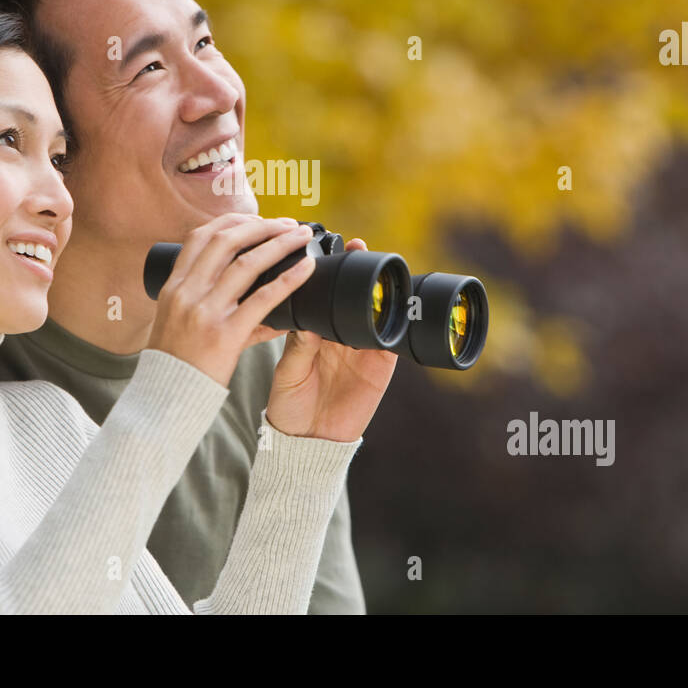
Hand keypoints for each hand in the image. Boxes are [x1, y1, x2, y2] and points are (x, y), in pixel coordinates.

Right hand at [147, 213, 317, 386]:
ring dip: (278, 243)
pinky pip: (262, 299)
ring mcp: (204, 312)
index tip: (255, 219)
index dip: (230, 221)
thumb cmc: (176, 364)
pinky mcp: (224, 335)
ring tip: (300, 236)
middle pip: (225, 241)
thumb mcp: (179, 323)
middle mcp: (186, 293)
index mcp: (173, 287)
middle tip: (286, 224)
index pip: (199, 237)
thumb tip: (244, 287)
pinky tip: (305, 268)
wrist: (164, 400)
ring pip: (246, 263)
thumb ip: (210, 303)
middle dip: (260, 225)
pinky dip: (288, 279)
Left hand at [264, 238, 398, 441]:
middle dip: (360, 270)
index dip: (328, 271)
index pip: (324, 294)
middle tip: (360, 245)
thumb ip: (299, 348)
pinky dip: (399, 325)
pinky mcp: (382, 368)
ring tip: (383, 270)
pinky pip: (395, 342)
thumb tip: (308, 321)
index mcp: (314, 330)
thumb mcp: (288, 373)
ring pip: (379, 312)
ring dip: (383, 292)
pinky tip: (399, 310)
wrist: (307, 442)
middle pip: (355, 295)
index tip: (328, 247)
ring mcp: (364, 350)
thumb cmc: (289, 406)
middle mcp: (341, 335)